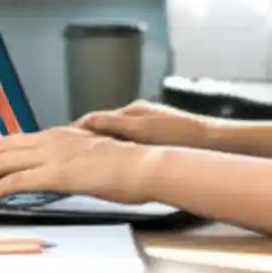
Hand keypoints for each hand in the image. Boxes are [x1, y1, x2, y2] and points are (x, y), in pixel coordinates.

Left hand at [0, 127, 150, 203]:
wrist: (146, 165)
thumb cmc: (128, 165)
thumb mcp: (93, 156)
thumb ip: (72, 159)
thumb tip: (58, 172)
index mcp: (60, 134)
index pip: (12, 139)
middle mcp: (52, 138)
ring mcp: (54, 153)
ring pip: (1, 160)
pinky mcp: (58, 173)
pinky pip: (16, 179)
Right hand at [75, 99, 212, 148]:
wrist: (212, 140)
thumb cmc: (181, 134)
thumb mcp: (142, 129)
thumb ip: (114, 124)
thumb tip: (87, 123)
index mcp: (132, 112)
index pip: (95, 119)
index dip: (76, 130)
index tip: (59, 140)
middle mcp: (138, 115)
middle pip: (104, 126)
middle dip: (87, 138)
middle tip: (69, 152)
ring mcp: (148, 125)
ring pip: (117, 135)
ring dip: (103, 145)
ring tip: (89, 159)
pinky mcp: (158, 136)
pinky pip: (130, 142)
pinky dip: (119, 149)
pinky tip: (118, 160)